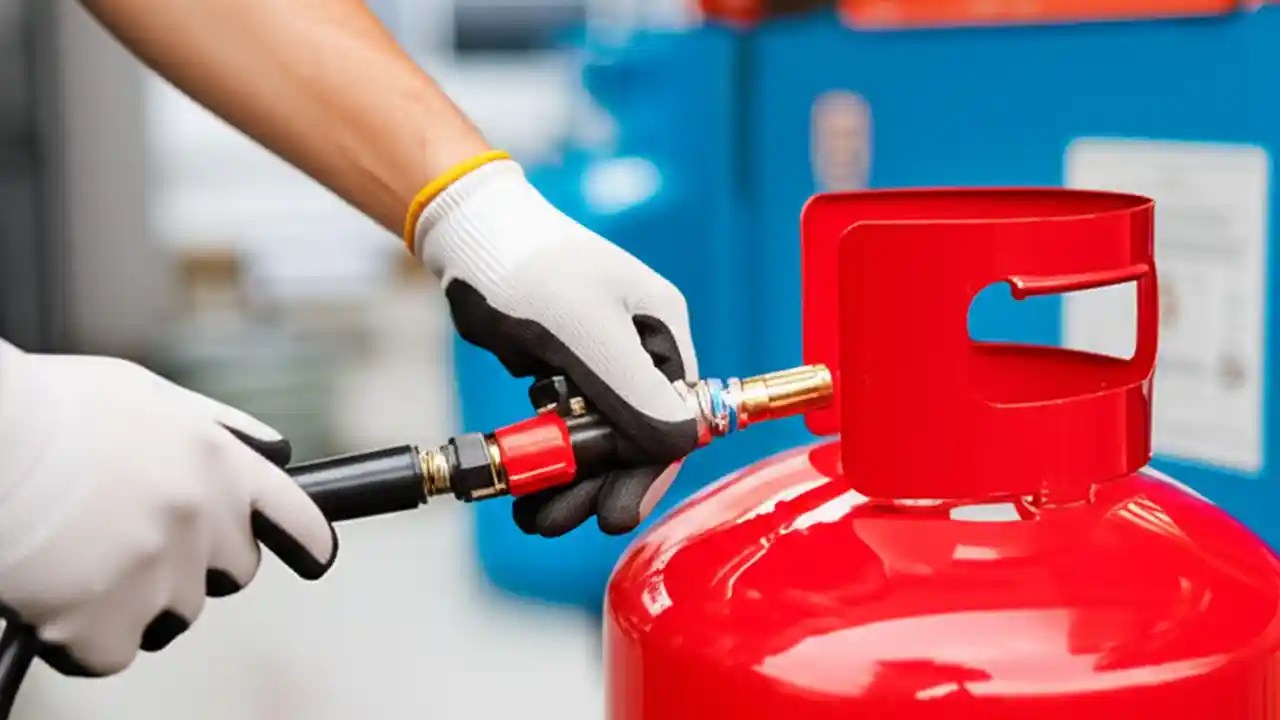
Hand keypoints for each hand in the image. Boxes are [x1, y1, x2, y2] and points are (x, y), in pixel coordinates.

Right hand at [0, 342, 335, 675]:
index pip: (296, 515)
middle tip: (137, 540)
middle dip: (198, 565)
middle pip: (235, 573)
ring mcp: (158, 571)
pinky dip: (87, 637)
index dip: (308, 542)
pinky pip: (116, 650)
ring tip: (84, 556)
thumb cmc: (52, 412)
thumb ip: (216, 428)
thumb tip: (273, 452)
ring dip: (138, 599)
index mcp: (219, 461)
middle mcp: (202, 517)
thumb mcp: (149, 395)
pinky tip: (56, 595)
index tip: (315, 558)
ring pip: (175, 614)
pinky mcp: (105, 620)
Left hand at [414, 158, 699, 536]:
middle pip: (634, 437)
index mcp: (660, 334)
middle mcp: (639, 350)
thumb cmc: (530, 272)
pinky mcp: (566, 367)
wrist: (472, 237)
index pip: (671, 421)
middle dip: (599, 485)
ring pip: (600, 439)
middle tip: (556, 521)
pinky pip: (569, 427)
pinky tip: (527, 485)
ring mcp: (602, 360)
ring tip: (532, 513)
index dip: (646, 473)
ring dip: (570, 480)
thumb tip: (679, 443)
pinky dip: (550, 457)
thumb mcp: (586, 334)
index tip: (615, 515)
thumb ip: (634, 392)